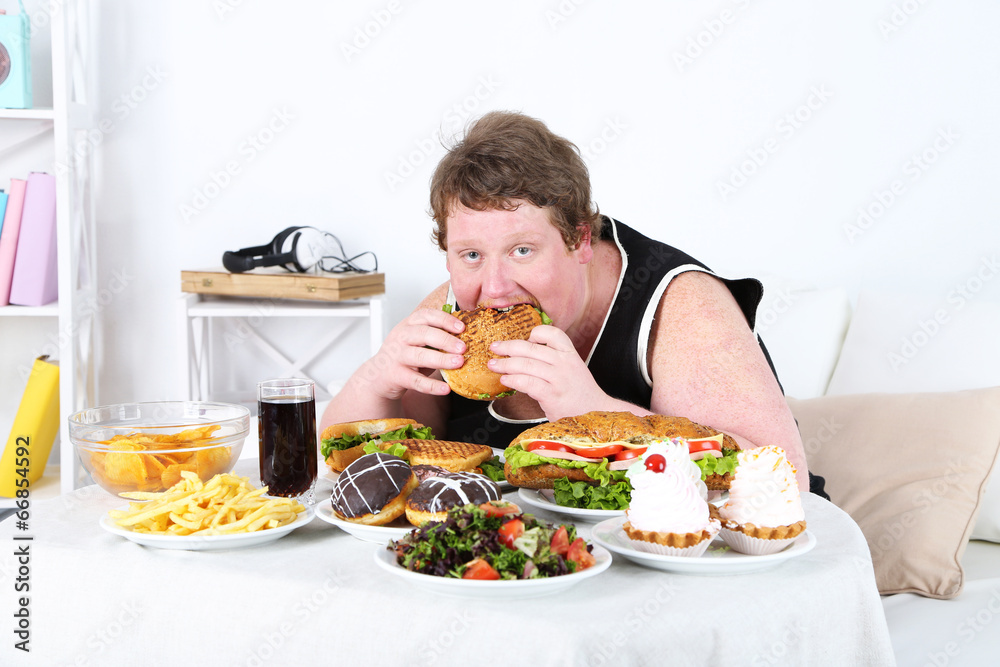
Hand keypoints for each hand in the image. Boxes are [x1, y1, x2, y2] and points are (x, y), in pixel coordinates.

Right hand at [361, 307, 465, 399]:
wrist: (378, 376)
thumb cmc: (404, 356)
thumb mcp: (417, 340)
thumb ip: (435, 336)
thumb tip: (466, 336)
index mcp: (408, 325)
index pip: (426, 316)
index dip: (444, 320)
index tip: (461, 327)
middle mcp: (400, 337)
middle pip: (423, 334)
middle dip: (445, 339)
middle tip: (463, 347)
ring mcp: (397, 356)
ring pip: (419, 356)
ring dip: (441, 359)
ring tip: (459, 362)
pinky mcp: (396, 376)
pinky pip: (415, 381)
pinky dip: (431, 386)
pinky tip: (445, 389)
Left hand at [488, 325, 610, 419]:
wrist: (595, 413)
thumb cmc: (578, 391)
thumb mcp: (572, 368)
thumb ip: (552, 359)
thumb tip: (521, 354)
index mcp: (569, 353)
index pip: (552, 333)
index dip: (535, 333)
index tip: (524, 338)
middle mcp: (564, 363)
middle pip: (531, 348)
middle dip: (508, 347)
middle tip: (494, 347)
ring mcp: (558, 379)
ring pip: (526, 365)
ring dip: (505, 364)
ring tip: (493, 365)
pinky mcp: (552, 395)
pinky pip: (527, 383)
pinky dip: (513, 380)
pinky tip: (505, 380)